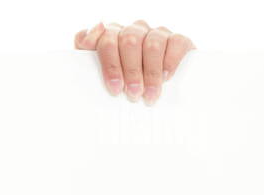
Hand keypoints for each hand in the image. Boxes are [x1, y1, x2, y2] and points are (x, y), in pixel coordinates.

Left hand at [74, 20, 195, 102]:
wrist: (156, 92)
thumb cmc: (121, 84)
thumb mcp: (98, 74)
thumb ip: (87, 52)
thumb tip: (94, 29)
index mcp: (113, 36)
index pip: (106, 39)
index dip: (111, 65)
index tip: (115, 89)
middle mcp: (134, 31)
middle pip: (129, 41)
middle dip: (131, 71)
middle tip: (133, 95)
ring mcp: (155, 33)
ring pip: (152, 44)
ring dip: (150, 73)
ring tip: (150, 96)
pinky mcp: (176, 40)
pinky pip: (175, 43)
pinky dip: (170, 62)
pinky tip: (166, 78)